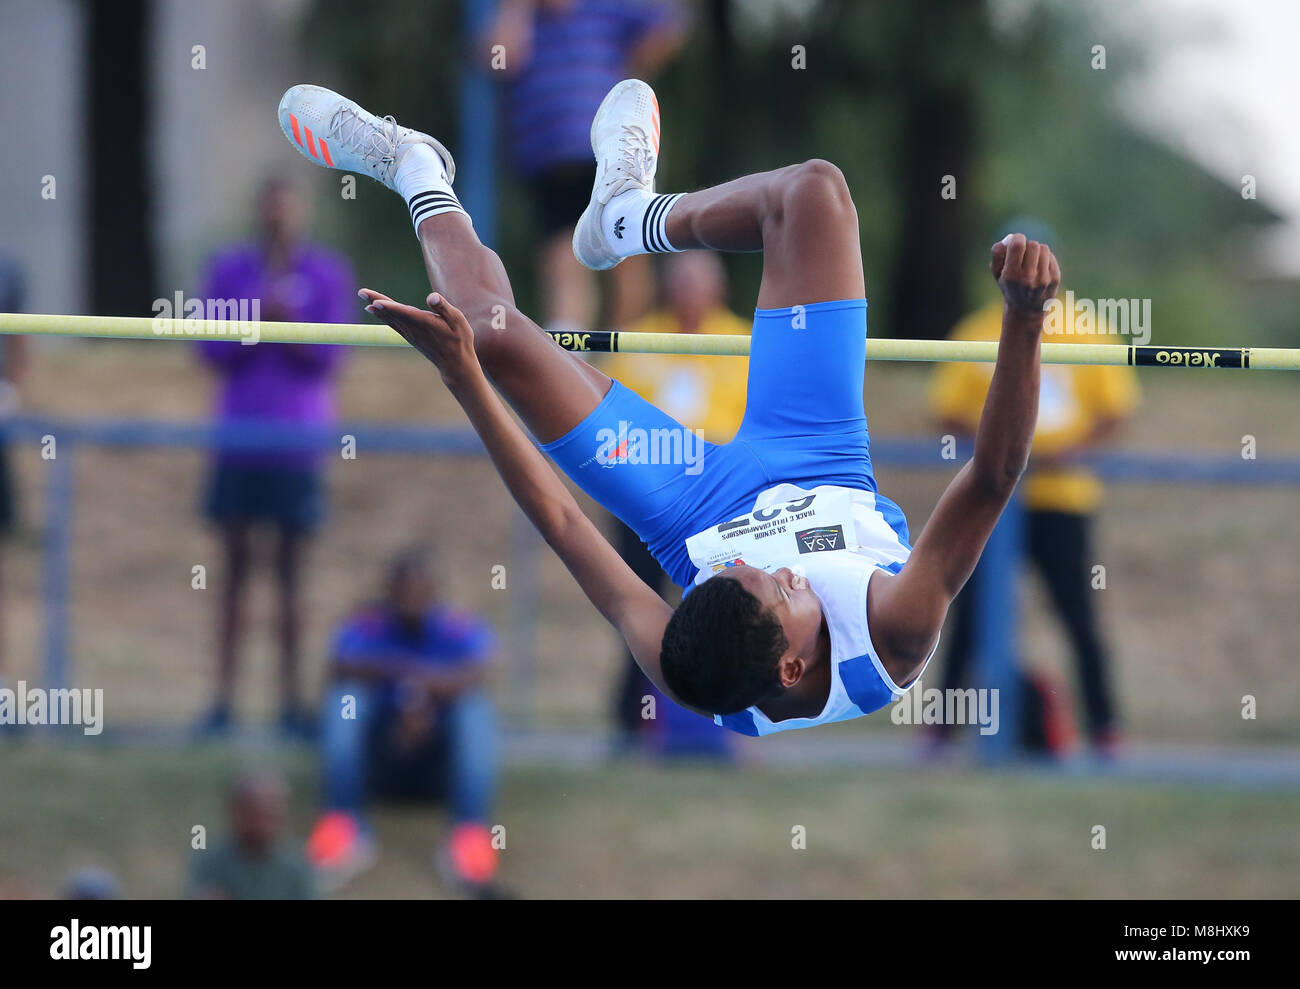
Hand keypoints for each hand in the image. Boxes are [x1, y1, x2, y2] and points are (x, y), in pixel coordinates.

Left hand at [359, 288, 480, 386]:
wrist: (455, 364)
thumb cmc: (460, 340)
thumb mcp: (458, 321)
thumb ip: (444, 308)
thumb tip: (431, 296)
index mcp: (426, 323)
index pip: (405, 314)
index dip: (390, 308)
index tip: (375, 303)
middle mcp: (415, 329)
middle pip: (393, 314)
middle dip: (377, 301)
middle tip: (361, 292)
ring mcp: (411, 334)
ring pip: (391, 318)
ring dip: (377, 308)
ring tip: (364, 297)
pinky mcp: (410, 336)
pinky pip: (393, 324)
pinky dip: (383, 315)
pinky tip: (374, 309)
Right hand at [990, 233, 1059, 313]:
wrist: (1026, 310)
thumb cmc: (1009, 286)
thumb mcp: (997, 273)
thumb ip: (997, 253)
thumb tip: (1009, 238)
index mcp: (1011, 275)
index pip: (1018, 244)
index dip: (1016, 238)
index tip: (1015, 243)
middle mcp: (1028, 278)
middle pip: (1033, 244)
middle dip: (1027, 245)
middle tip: (1024, 254)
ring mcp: (1043, 279)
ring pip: (1043, 249)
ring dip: (1037, 251)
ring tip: (1031, 261)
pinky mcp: (1055, 279)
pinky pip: (1051, 257)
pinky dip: (1044, 259)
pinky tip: (1039, 269)